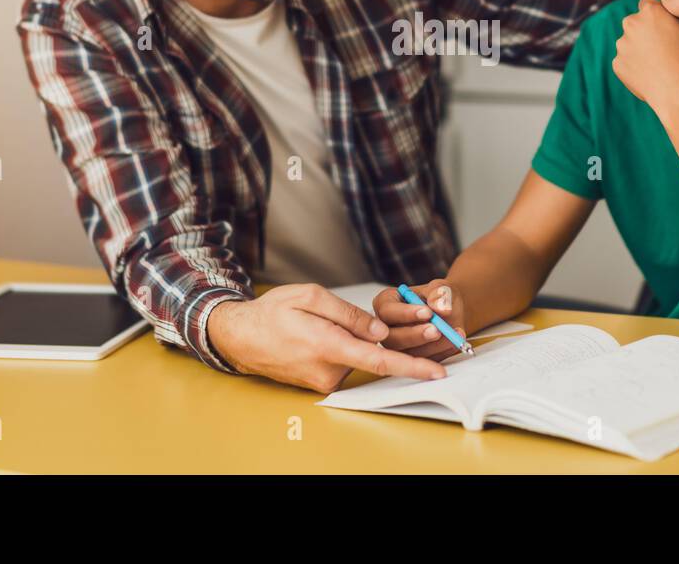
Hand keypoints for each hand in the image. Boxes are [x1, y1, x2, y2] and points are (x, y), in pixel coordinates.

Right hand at [207, 283, 445, 392]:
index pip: (380, 361)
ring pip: (360, 356)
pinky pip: (347, 362)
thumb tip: (382, 332)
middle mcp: (329, 370)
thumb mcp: (310, 297)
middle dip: (398, 342)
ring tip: (341, 322)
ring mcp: (325, 380)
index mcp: (328, 346)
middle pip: (375, 355)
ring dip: (367, 342)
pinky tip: (331, 333)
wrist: (241, 337)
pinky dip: (352, 347)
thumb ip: (348, 315)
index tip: (437, 372)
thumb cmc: (274, 312)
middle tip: (429, 328)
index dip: (413, 366)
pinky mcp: (322, 382)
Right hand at [372, 280, 468, 361]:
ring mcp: (398, 346)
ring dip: (433, 346)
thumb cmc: (438, 298)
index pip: (387, 310)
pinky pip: (424, 361)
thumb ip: (439, 293)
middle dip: (416, 335)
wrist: (450, 311)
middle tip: (437, 330)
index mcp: (386, 303)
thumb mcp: (440, 288)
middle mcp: (388, 327)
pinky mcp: (412, 359)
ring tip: (453, 335)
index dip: (406, 313)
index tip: (428, 312)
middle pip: (393, 337)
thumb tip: (442, 307)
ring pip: (409, 353)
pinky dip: (442, 352)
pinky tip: (454, 342)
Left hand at [612, 0, 678, 118]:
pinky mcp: (617, 64)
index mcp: (650, 11)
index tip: (667, 29)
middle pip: (636, 23)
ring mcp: (621, 45)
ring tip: (658, 63)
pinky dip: (633, 66)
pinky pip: (624, 62)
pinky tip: (650, 74)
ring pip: (629, 43)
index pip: (648, 4)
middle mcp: (631, 24)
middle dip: (646, 31)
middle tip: (664, 47)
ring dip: (639, 49)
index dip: (658, 17)